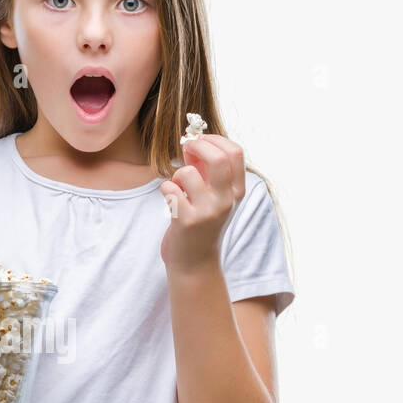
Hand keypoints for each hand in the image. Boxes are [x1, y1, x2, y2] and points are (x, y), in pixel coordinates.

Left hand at [159, 133, 245, 270]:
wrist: (194, 263)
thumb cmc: (201, 225)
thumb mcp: (213, 197)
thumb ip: (207, 170)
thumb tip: (192, 142)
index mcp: (236, 191)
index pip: (235, 152)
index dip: (214, 140)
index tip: (199, 140)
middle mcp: (226, 201)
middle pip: (217, 158)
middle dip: (197, 145)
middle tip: (185, 148)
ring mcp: (207, 212)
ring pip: (187, 173)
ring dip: (176, 174)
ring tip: (178, 188)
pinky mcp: (186, 221)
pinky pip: (170, 189)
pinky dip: (166, 189)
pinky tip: (170, 202)